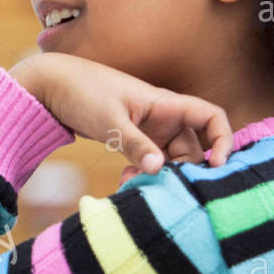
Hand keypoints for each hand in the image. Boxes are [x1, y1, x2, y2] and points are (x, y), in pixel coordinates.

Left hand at [8, 54, 231, 175]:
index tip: (217, 166)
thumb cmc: (82, 92)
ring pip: (170, 159)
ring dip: (159, 177)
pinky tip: (126, 181)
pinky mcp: (133, 140)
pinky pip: (150, 162)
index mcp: (165, 104)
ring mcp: (149, 130)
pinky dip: (144, 174)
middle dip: (182, 171)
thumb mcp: (109, 120)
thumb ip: (134, 144)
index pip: (211, 117)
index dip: (223, 139)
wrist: (50, 86)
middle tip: (159, 188)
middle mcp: (163, 117)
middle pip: (194, 148)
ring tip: (132, 185)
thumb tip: (159, 169)